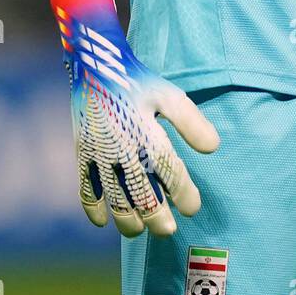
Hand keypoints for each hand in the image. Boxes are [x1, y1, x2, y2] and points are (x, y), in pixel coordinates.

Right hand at [53, 0, 219, 236]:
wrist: (95, 64)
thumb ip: (191, 122)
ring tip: (139, 231)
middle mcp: (121, 144)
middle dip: (156, 215)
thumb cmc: (138, 81)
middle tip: (168, 230)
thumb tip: (214, 149)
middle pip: (140, 191)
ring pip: (113, 196)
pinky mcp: (81, 152)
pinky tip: (104, 223)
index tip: (193, 207)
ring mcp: (98, 151)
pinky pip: (85, 187)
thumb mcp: (169, 94)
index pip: (168, 169)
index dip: (183, 192)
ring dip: (127, 219)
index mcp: (145, 128)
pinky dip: (93, 208)